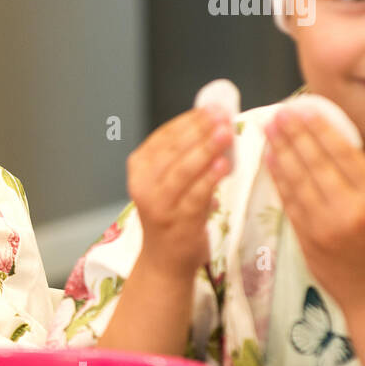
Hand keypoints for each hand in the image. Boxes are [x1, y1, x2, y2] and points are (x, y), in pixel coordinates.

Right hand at [127, 107, 233, 276]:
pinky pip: (196, 196)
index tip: (213, 107)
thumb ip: (183, 154)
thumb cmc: (172, 213)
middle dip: (200, 129)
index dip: (189, 120)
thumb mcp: (168, 180)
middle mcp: (142, 184)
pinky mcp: (177, 222)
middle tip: (223, 114)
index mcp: (139, 167)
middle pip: (173, 150)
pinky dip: (210, 179)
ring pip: (183, 170)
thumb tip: (214, 120)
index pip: (164, 136)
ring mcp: (158, 204)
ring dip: (205, 149)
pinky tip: (225, 165)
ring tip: (225, 132)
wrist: (165, 259)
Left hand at [264, 105, 364, 311]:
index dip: (319, 129)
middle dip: (294, 135)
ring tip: (269, 129)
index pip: (343, 153)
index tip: (302, 109)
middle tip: (277, 114)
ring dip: (280, 151)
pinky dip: (277, 177)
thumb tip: (326, 139)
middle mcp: (351, 208)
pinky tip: (269, 159)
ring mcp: (326, 224)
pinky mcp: (306, 237)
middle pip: (316, 162)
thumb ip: (359, 177)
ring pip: (298, 179)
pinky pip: (288, 200)